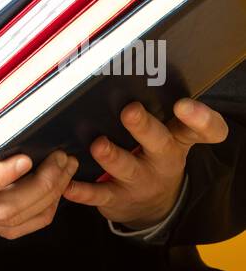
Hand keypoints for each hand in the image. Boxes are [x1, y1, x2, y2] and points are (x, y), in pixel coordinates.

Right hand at [0, 39, 79, 238]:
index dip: (1, 177)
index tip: (26, 156)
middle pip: (3, 211)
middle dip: (43, 187)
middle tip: (64, 155)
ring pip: (10, 225)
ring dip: (45, 201)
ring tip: (63, 170)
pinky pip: (3, 230)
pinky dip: (33, 216)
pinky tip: (46, 192)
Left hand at [60, 98, 228, 228]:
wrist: (153, 205)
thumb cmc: (154, 154)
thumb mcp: (169, 134)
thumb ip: (158, 106)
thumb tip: (128, 65)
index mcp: (178, 139)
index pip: (204, 129)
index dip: (199, 118)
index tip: (184, 104)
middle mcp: (163, 160)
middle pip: (159, 143)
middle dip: (143, 127)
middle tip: (130, 111)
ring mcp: (141, 181)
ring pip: (126, 168)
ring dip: (111, 156)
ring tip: (98, 145)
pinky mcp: (117, 199)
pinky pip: (98, 194)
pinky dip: (82, 190)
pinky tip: (67, 184)